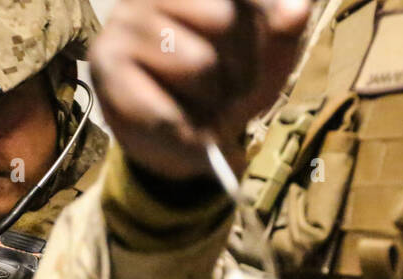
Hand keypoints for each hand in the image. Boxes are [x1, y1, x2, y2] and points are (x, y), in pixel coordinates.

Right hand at [90, 0, 311, 180]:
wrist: (187, 141)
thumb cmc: (228, 85)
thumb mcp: (270, 58)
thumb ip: (285, 30)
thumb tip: (296, 10)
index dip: (266, 9)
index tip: (288, 21)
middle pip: (225, 19)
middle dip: (239, 66)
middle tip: (228, 86)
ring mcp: (127, 18)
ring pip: (196, 63)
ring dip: (210, 100)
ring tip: (202, 104)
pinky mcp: (106, 62)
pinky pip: (162, 105)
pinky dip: (183, 132)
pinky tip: (178, 128)